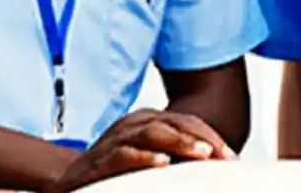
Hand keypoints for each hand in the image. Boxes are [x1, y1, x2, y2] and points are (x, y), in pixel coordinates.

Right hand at [45, 109, 233, 192]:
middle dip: (201, 137)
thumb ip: (178, 157)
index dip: (211, 136)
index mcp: (148, 121)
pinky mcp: (100, 159)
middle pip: (173, 122)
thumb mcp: (150, 158)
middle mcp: (133, 124)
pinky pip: (123, 154)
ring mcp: (116, 139)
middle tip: (223, 154)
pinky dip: (143, 157)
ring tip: (203, 153)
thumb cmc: (116, 169)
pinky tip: (161, 162)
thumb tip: (217, 166)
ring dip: (179, 142)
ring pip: (151, 132)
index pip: (186, 121)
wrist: (68, 179)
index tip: (232, 157)